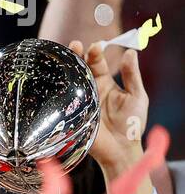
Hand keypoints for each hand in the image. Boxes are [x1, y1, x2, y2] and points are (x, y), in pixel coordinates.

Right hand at [71, 40, 146, 173]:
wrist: (121, 149)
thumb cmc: (132, 123)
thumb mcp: (137, 96)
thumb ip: (132, 75)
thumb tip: (130, 52)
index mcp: (104, 83)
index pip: (97, 63)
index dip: (94, 53)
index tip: (95, 46)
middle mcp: (89, 89)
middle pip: (79, 68)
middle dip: (76, 55)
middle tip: (74, 45)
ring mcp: (78, 101)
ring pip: (69, 81)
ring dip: (66, 68)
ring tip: (65, 55)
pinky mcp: (70, 114)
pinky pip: (62, 100)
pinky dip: (58, 89)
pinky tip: (55, 79)